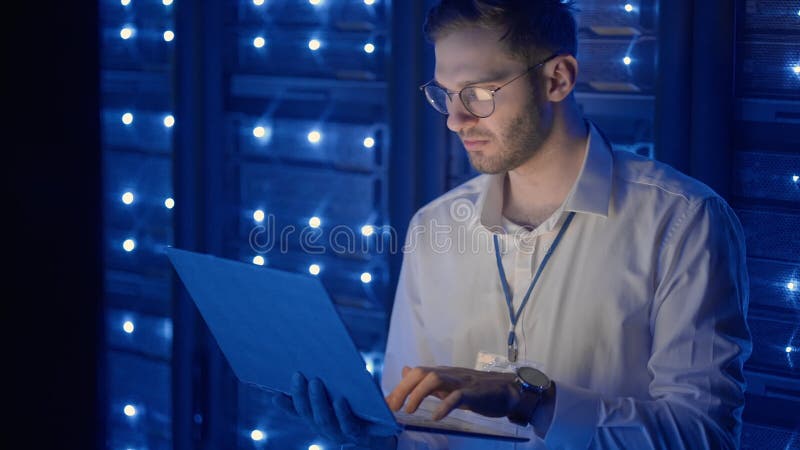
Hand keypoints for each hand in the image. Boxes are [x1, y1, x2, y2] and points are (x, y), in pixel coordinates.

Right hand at [272, 372, 397, 448]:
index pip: (298, 411)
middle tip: (298, 375)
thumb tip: (313, 362)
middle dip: (301, 394)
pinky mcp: (359, 434)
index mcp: (318, 419)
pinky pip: (348, 424)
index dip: (286, 404)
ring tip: (316, 382)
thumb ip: (325, 385)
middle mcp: (325, 429)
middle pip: (308, 413)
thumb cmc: (358, 408)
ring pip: (324, 420)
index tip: (274, 392)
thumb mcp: (340, 395)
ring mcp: (341, 433)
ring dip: (318, 401)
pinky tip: (340, 399)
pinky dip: (342, 412)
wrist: (384, 431)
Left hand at [384, 366, 527, 420]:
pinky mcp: (474, 393)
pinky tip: (436, 417)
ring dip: (418, 394)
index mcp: (442, 373)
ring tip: (409, 410)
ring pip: (435, 379)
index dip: (399, 387)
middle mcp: (449, 374)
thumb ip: (426, 380)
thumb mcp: (448, 384)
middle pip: (421, 373)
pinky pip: (457, 397)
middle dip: (403, 389)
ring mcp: (461, 382)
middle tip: (392, 407)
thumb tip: (404, 371)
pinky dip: (444, 406)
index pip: (415, 373)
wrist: (508, 391)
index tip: (385, 404)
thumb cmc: (477, 390)